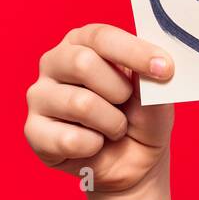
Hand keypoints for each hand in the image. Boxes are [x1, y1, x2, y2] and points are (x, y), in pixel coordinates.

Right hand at [24, 23, 175, 193]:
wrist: (134, 163)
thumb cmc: (142, 118)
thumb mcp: (157, 95)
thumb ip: (152, 78)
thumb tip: (154, 66)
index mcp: (84, 42)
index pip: (102, 36)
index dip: (135, 52)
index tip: (165, 70)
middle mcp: (54, 62)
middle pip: (81, 63)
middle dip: (119, 91)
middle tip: (127, 104)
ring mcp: (39, 96)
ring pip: (80, 104)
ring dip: (112, 124)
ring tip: (114, 128)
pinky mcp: (33, 131)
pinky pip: (70, 139)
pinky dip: (94, 146)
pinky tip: (93, 144)